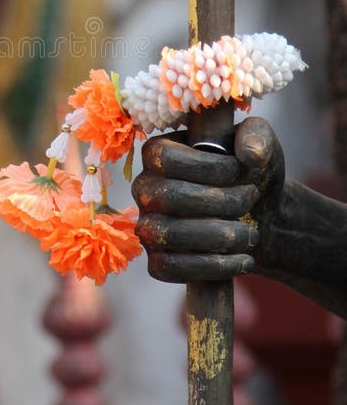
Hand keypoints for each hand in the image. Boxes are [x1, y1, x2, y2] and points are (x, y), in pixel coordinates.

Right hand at [132, 116, 284, 282]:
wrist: (262, 219)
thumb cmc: (251, 176)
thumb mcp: (260, 146)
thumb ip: (257, 137)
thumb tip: (249, 154)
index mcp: (157, 153)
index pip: (167, 159)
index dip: (207, 167)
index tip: (241, 171)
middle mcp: (144, 188)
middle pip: (169, 196)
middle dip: (219, 201)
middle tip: (249, 200)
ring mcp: (147, 227)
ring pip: (169, 233)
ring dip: (219, 236)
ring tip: (251, 234)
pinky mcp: (156, 261)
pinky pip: (170, 267)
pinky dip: (212, 267)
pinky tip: (243, 259)